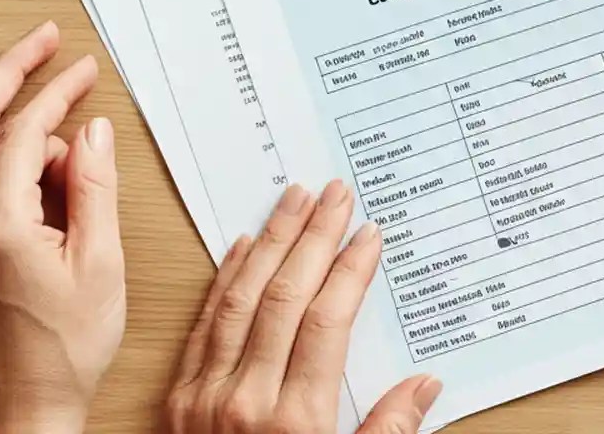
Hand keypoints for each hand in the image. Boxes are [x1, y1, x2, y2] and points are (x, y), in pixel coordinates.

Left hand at [0, 22, 125, 433]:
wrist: (27, 402)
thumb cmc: (66, 347)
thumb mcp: (101, 262)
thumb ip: (95, 187)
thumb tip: (92, 132)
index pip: (22, 132)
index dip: (56, 92)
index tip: (84, 68)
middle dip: (8, 72)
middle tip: (43, 41)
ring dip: (12, 122)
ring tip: (72, 148)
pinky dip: (5, 158)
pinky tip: (48, 175)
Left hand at [164, 181, 441, 433]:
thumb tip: (425, 385)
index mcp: (296, 422)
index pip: (329, 320)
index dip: (351, 269)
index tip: (369, 234)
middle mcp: (247, 399)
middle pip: (286, 295)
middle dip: (314, 236)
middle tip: (336, 193)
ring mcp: (206, 395)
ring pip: (241, 297)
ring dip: (270, 241)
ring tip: (293, 200)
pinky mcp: (178, 397)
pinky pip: (204, 322)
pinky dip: (224, 279)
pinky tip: (241, 247)